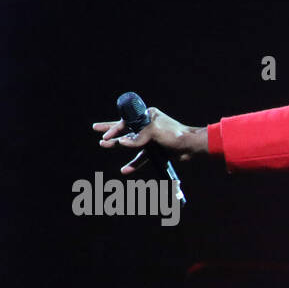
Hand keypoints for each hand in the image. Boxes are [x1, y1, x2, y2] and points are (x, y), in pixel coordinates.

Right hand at [92, 107, 206, 174]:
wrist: (191, 146)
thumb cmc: (174, 134)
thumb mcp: (153, 132)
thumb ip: (137, 138)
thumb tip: (123, 143)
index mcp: (147, 116)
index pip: (126, 122)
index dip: (113, 129)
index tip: (103, 134)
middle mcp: (148, 126)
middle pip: (126, 130)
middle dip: (111, 132)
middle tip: (97, 132)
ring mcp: (152, 139)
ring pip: (132, 144)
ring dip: (119, 146)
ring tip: (104, 146)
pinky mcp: (156, 150)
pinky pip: (142, 157)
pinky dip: (134, 163)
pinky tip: (125, 170)